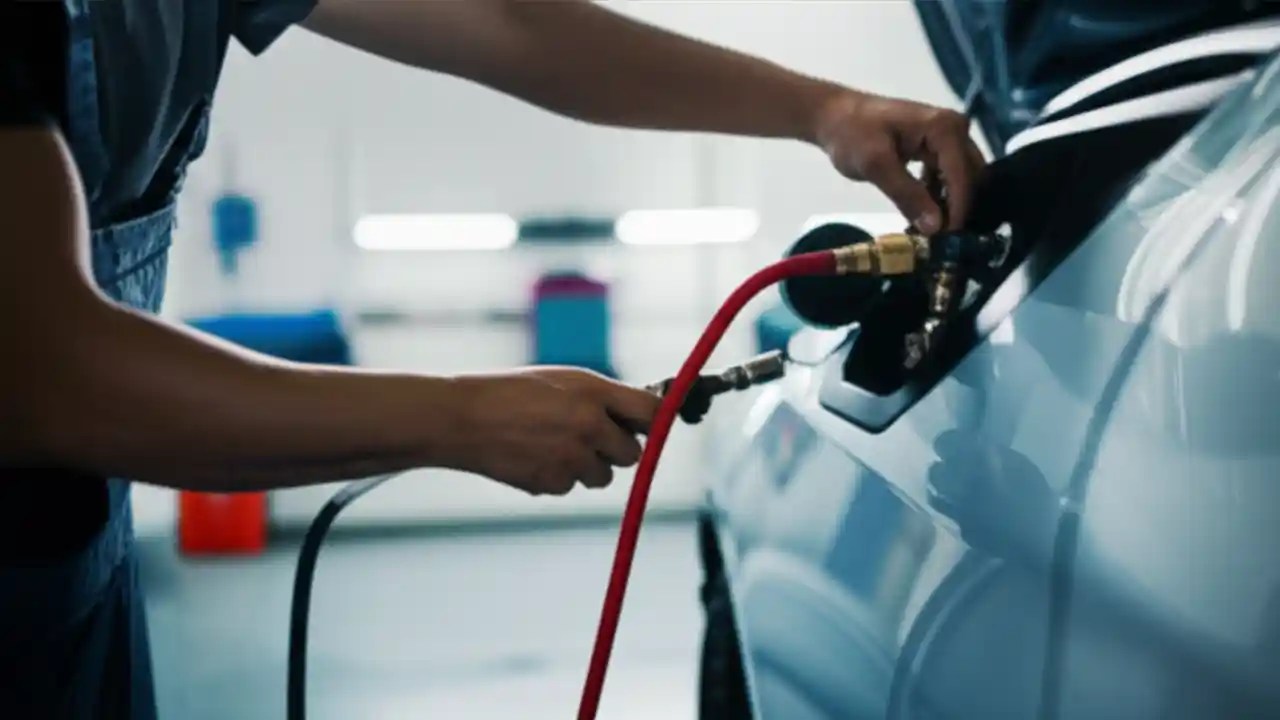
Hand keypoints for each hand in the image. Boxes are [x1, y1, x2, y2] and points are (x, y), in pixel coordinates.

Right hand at [439, 367, 659, 495]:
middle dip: (617, 449)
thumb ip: (602, 397)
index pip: (651, 412)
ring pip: (603, 476)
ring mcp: (571, 459)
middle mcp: (589, 426)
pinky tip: (533, 456)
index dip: (655, 421)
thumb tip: (643, 415)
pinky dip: (558, 476)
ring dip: (588, 465)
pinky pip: (571, 486)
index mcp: (593, 393)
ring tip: (553, 444)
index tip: (651, 425)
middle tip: (593, 437)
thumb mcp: (562, 380)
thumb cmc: (511, 392)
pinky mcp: (552, 484)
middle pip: (633, 453)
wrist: (462, 418)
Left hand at [814, 90, 985, 233]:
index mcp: (945, 128)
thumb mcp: (876, 166)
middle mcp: (955, 128)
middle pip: (970, 177)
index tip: (947, 242)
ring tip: (930, 232)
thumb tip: (935, 228)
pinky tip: (923, 215)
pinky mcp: (937, 146)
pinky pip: (947, 176)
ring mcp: (948, 136)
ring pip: (961, 179)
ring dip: (948, 204)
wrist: (833, 115)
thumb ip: (907, 195)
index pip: (962, 176)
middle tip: (943, 241)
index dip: (957, 211)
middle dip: (958, 209)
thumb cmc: (851, 134)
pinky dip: (938, 196)